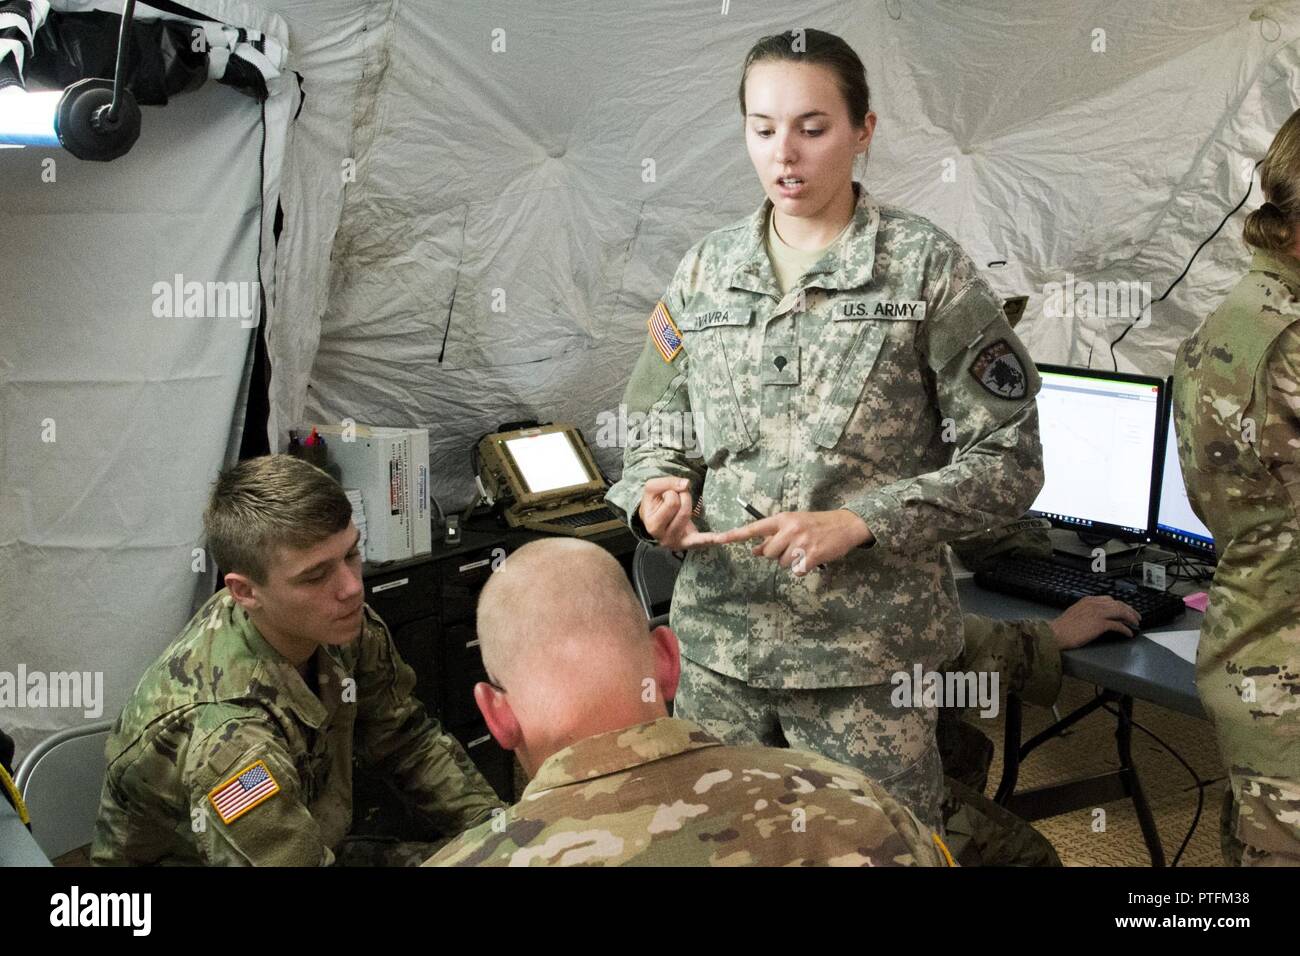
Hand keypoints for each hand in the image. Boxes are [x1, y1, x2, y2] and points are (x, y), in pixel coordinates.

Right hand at [638, 477, 714, 549]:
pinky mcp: (693, 544)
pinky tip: (728, 537)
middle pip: (685, 511)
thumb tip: (686, 483)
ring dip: (690, 504)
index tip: (666, 495)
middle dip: (683, 497)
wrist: (653, 522)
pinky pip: (707, 540)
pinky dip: (719, 538)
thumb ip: (667, 483)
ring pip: (693, 518)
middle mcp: (666, 538)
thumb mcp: (652, 490)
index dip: (672, 492)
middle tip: (677, 499)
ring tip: (683, 505)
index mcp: (654, 525)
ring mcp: (681, 542)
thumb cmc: (654, 505)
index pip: (671, 502)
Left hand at [710, 509, 872, 574]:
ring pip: (782, 563)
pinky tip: (812, 558)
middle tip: (793, 547)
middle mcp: (789, 529)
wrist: (845, 525)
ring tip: (805, 550)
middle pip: (768, 553)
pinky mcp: (811, 555)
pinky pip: (796, 570)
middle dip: (777, 554)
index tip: (718, 539)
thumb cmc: (816, 524)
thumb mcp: (793, 523)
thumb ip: (774, 535)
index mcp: (782, 519)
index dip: (735, 535)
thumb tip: (754, 550)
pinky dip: (803, 568)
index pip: (754, 528)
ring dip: (791, 561)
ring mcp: (800, 542)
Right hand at [1048, 596, 1140, 649]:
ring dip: (1131, 618)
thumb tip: (1095, 616)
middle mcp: (1094, 604)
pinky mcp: (1100, 624)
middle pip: (1119, 604)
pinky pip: (1118, 625)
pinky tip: (1129, 633)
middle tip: (1136, 617)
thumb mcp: (1075, 612)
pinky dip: (1126, 629)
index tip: (1125, 610)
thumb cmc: (1062, 627)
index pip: (1109, 599)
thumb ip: (1086, 611)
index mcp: (1088, 600)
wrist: (1056, 633)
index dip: (1120, 605)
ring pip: (1121, 612)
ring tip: (1136, 624)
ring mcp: (1098, 613)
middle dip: (1130, 610)